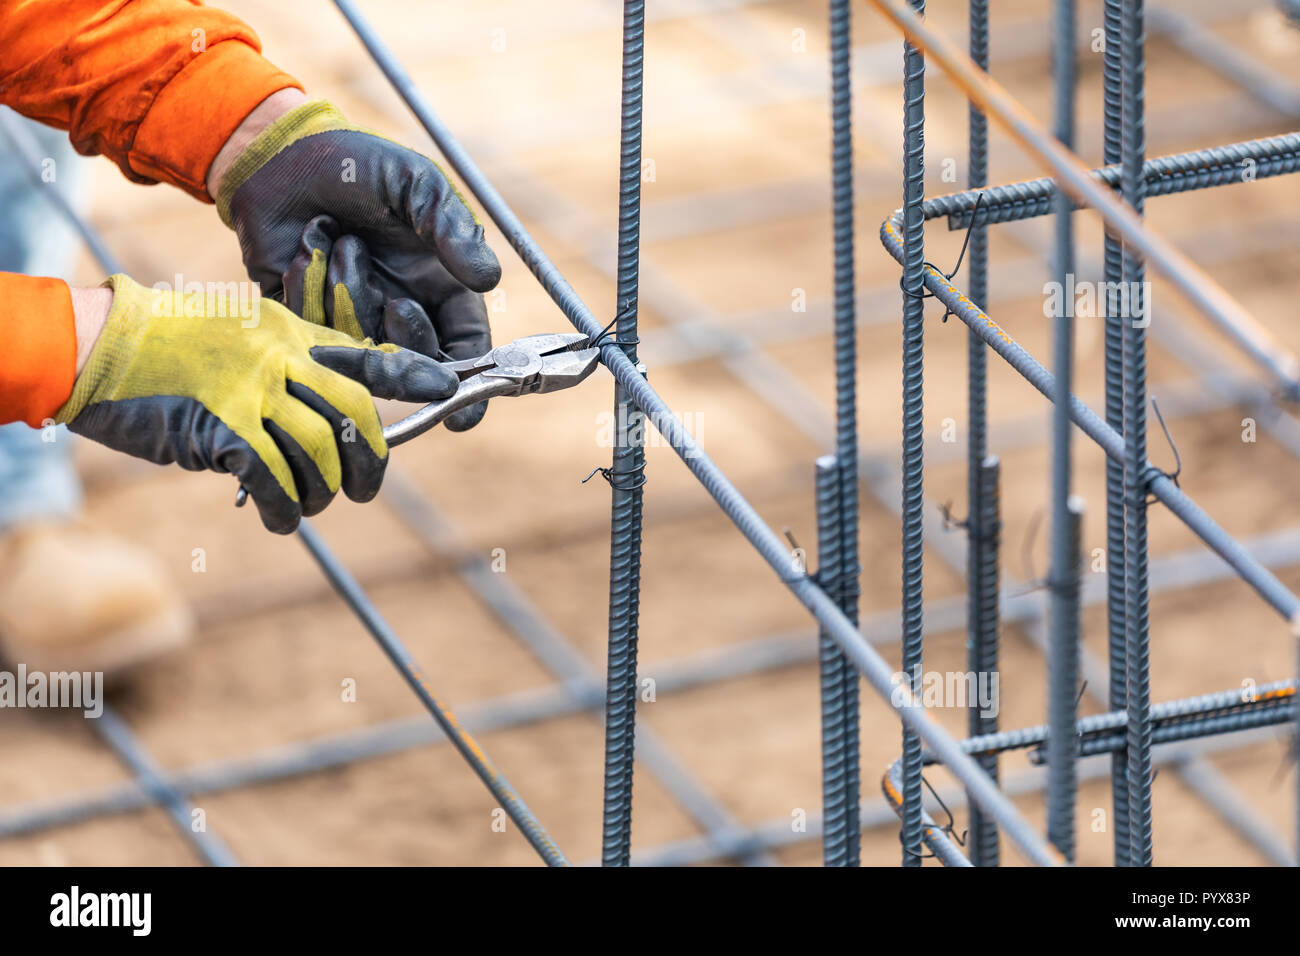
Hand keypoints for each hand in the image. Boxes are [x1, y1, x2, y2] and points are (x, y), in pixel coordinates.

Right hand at [58, 275, 458, 533]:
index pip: (363, 356)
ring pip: (320, 454)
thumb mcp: (242, 334)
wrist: (101, 345)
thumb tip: (332, 413)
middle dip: (369, 462)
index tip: (446, 389)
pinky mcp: (221, 428)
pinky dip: (283, 508)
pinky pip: (273, 479)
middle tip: (362, 488)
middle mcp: (280, 358)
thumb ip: (289, 362)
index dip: (409, 375)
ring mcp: (252, 391)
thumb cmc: (170, 344)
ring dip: (322, 492)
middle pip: (353, 417)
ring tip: (309, 505)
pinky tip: (279, 519)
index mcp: (289, 332)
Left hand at [209, 96, 496, 430]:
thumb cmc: (360, 166)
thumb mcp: (417, 185)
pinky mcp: (304, 323)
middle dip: (405, 350)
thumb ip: (452, 230)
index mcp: (439, 289)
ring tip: (338, 238)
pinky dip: (308, 290)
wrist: (282, 156)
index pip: (464, 350)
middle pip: (413, 371)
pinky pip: (311, 336)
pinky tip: (306, 246)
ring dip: (349, 294)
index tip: (462, 416)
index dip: (468, 387)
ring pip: (359, 352)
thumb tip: (489, 279)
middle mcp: (399, 315)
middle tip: (396, 304)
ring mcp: (351, 323)